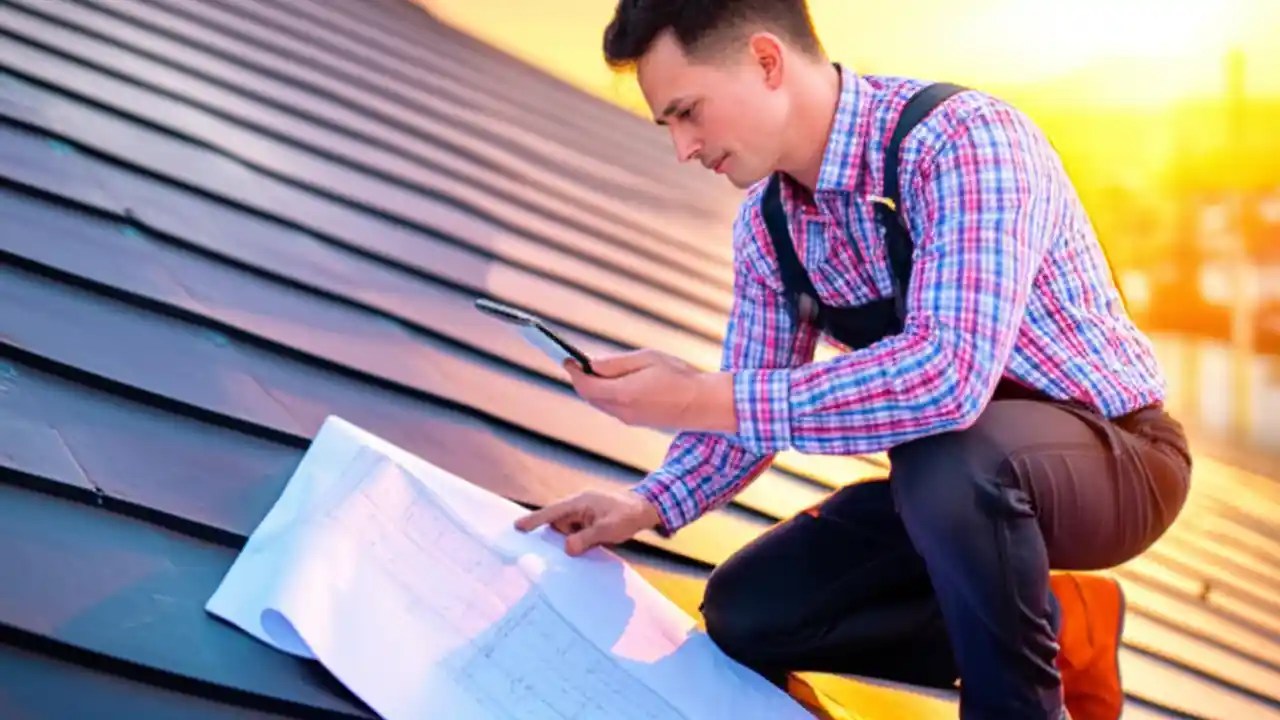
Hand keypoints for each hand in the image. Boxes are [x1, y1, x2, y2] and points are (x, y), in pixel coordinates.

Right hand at [513, 488, 661, 555]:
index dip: (534, 520)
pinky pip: (576, 531)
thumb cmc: (628, 516)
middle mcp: (578, 505)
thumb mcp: (608, 530)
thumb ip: (586, 539)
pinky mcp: (589, 520)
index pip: (552, 512)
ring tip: (585, 547)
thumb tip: (566, 549)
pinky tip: (586, 548)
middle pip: (557, 523)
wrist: (647, 508)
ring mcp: (584, 512)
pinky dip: (578, 540)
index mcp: (580, 502)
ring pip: (567, 529)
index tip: (517, 527)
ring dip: (571, 540)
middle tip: (561, 551)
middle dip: (557, 537)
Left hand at [564, 349, 736, 432]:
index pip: (586, 386)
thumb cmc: (680, 376)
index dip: (574, 372)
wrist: (705, 404)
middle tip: (576, 362)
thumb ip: (617, 364)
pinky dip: (606, 395)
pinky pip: (613, 408)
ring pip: (600, 404)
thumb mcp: (647, 359)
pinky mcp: (638, 422)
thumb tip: (592, 365)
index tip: (566, 358)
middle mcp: (622, 411)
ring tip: (592, 369)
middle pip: (590, 397)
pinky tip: (611, 383)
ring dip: (593, 388)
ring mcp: (630, 419)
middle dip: (581, 380)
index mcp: (623, 394)